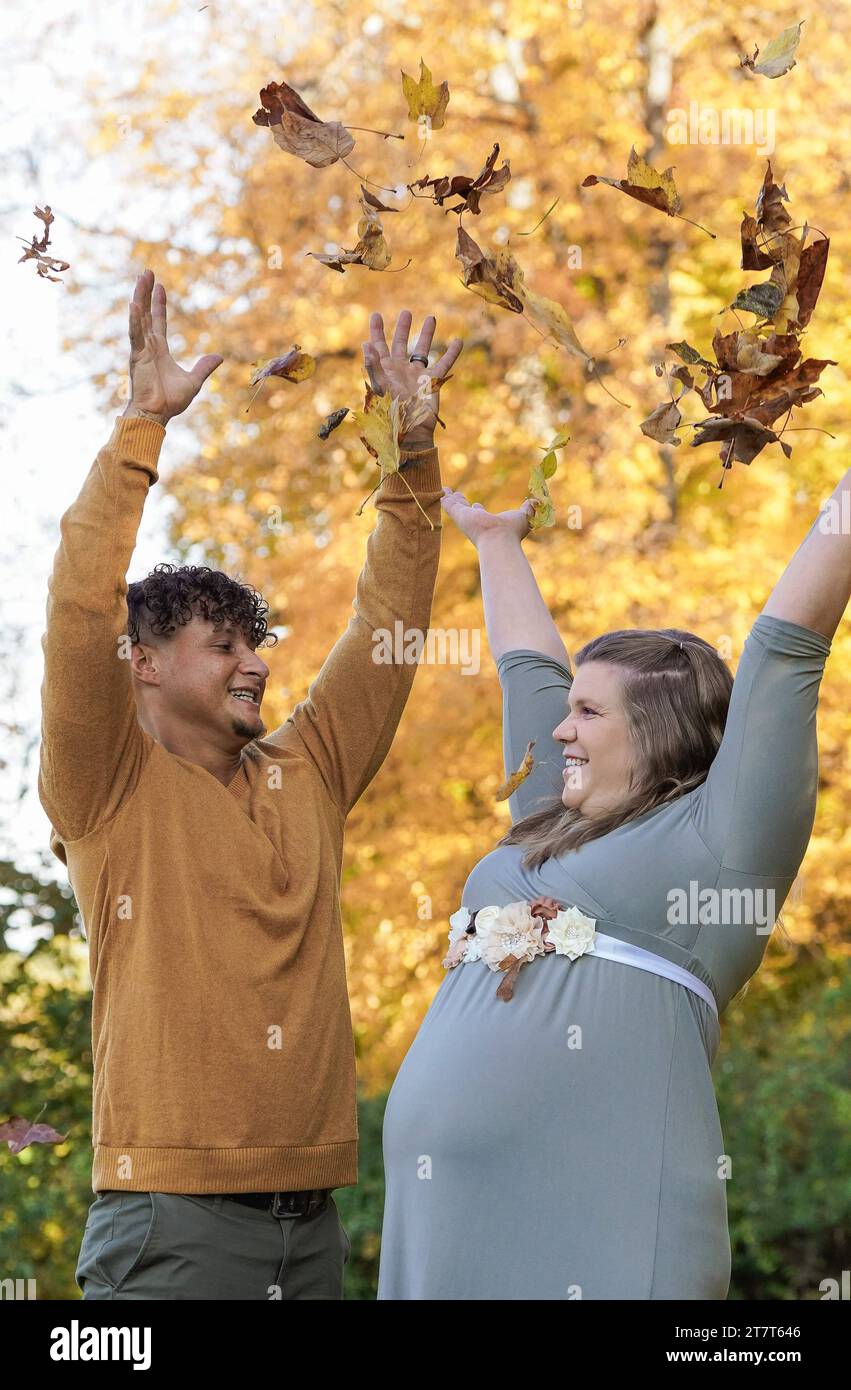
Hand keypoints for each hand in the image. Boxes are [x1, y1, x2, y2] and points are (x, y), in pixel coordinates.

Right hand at [122, 269, 222, 424]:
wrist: (156, 415)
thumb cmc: (170, 401)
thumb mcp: (193, 381)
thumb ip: (204, 367)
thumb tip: (219, 357)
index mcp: (159, 350)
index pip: (158, 321)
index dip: (158, 304)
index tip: (160, 286)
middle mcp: (148, 346)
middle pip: (146, 313)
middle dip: (146, 292)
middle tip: (147, 272)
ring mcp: (141, 350)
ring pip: (139, 318)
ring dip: (139, 297)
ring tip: (141, 278)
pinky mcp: (137, 357)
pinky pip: (135, 335)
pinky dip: (134, 320)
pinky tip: (133, 304)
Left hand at [362, 308, 462, 449]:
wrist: (410, 432)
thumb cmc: (391, 414)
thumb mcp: (380, 388)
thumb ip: (373, 367)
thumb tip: (366, 345)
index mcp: (385, 370)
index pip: (378, 346)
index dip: (376, 331)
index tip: (375, 315)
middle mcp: (400, 370)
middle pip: (401, 343)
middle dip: (402, 328)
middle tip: (406, 312)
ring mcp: (417, 375)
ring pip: (423, 349)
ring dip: (426, 334)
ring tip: (431, 318)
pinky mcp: (433, 382)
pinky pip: (444, 364)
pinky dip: (452, 353)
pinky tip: (459, 341)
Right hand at [440, 489, 536, 547]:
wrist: (499, 539)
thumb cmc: (512, 531)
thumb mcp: (524, 516)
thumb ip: (528, 508)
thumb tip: (534, 501)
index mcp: (487, 523)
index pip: (480, 515)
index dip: (477, 509)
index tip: (476, 505)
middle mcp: (475, 522)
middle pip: (465, 510)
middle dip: (460, 503)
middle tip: (456, 495)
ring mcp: (465, 519)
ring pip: (455, 506)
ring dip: (450, 498)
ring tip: (445, 490)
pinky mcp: (459, 514)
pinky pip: (448, 504)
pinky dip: (443, 498)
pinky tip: (439, 490)